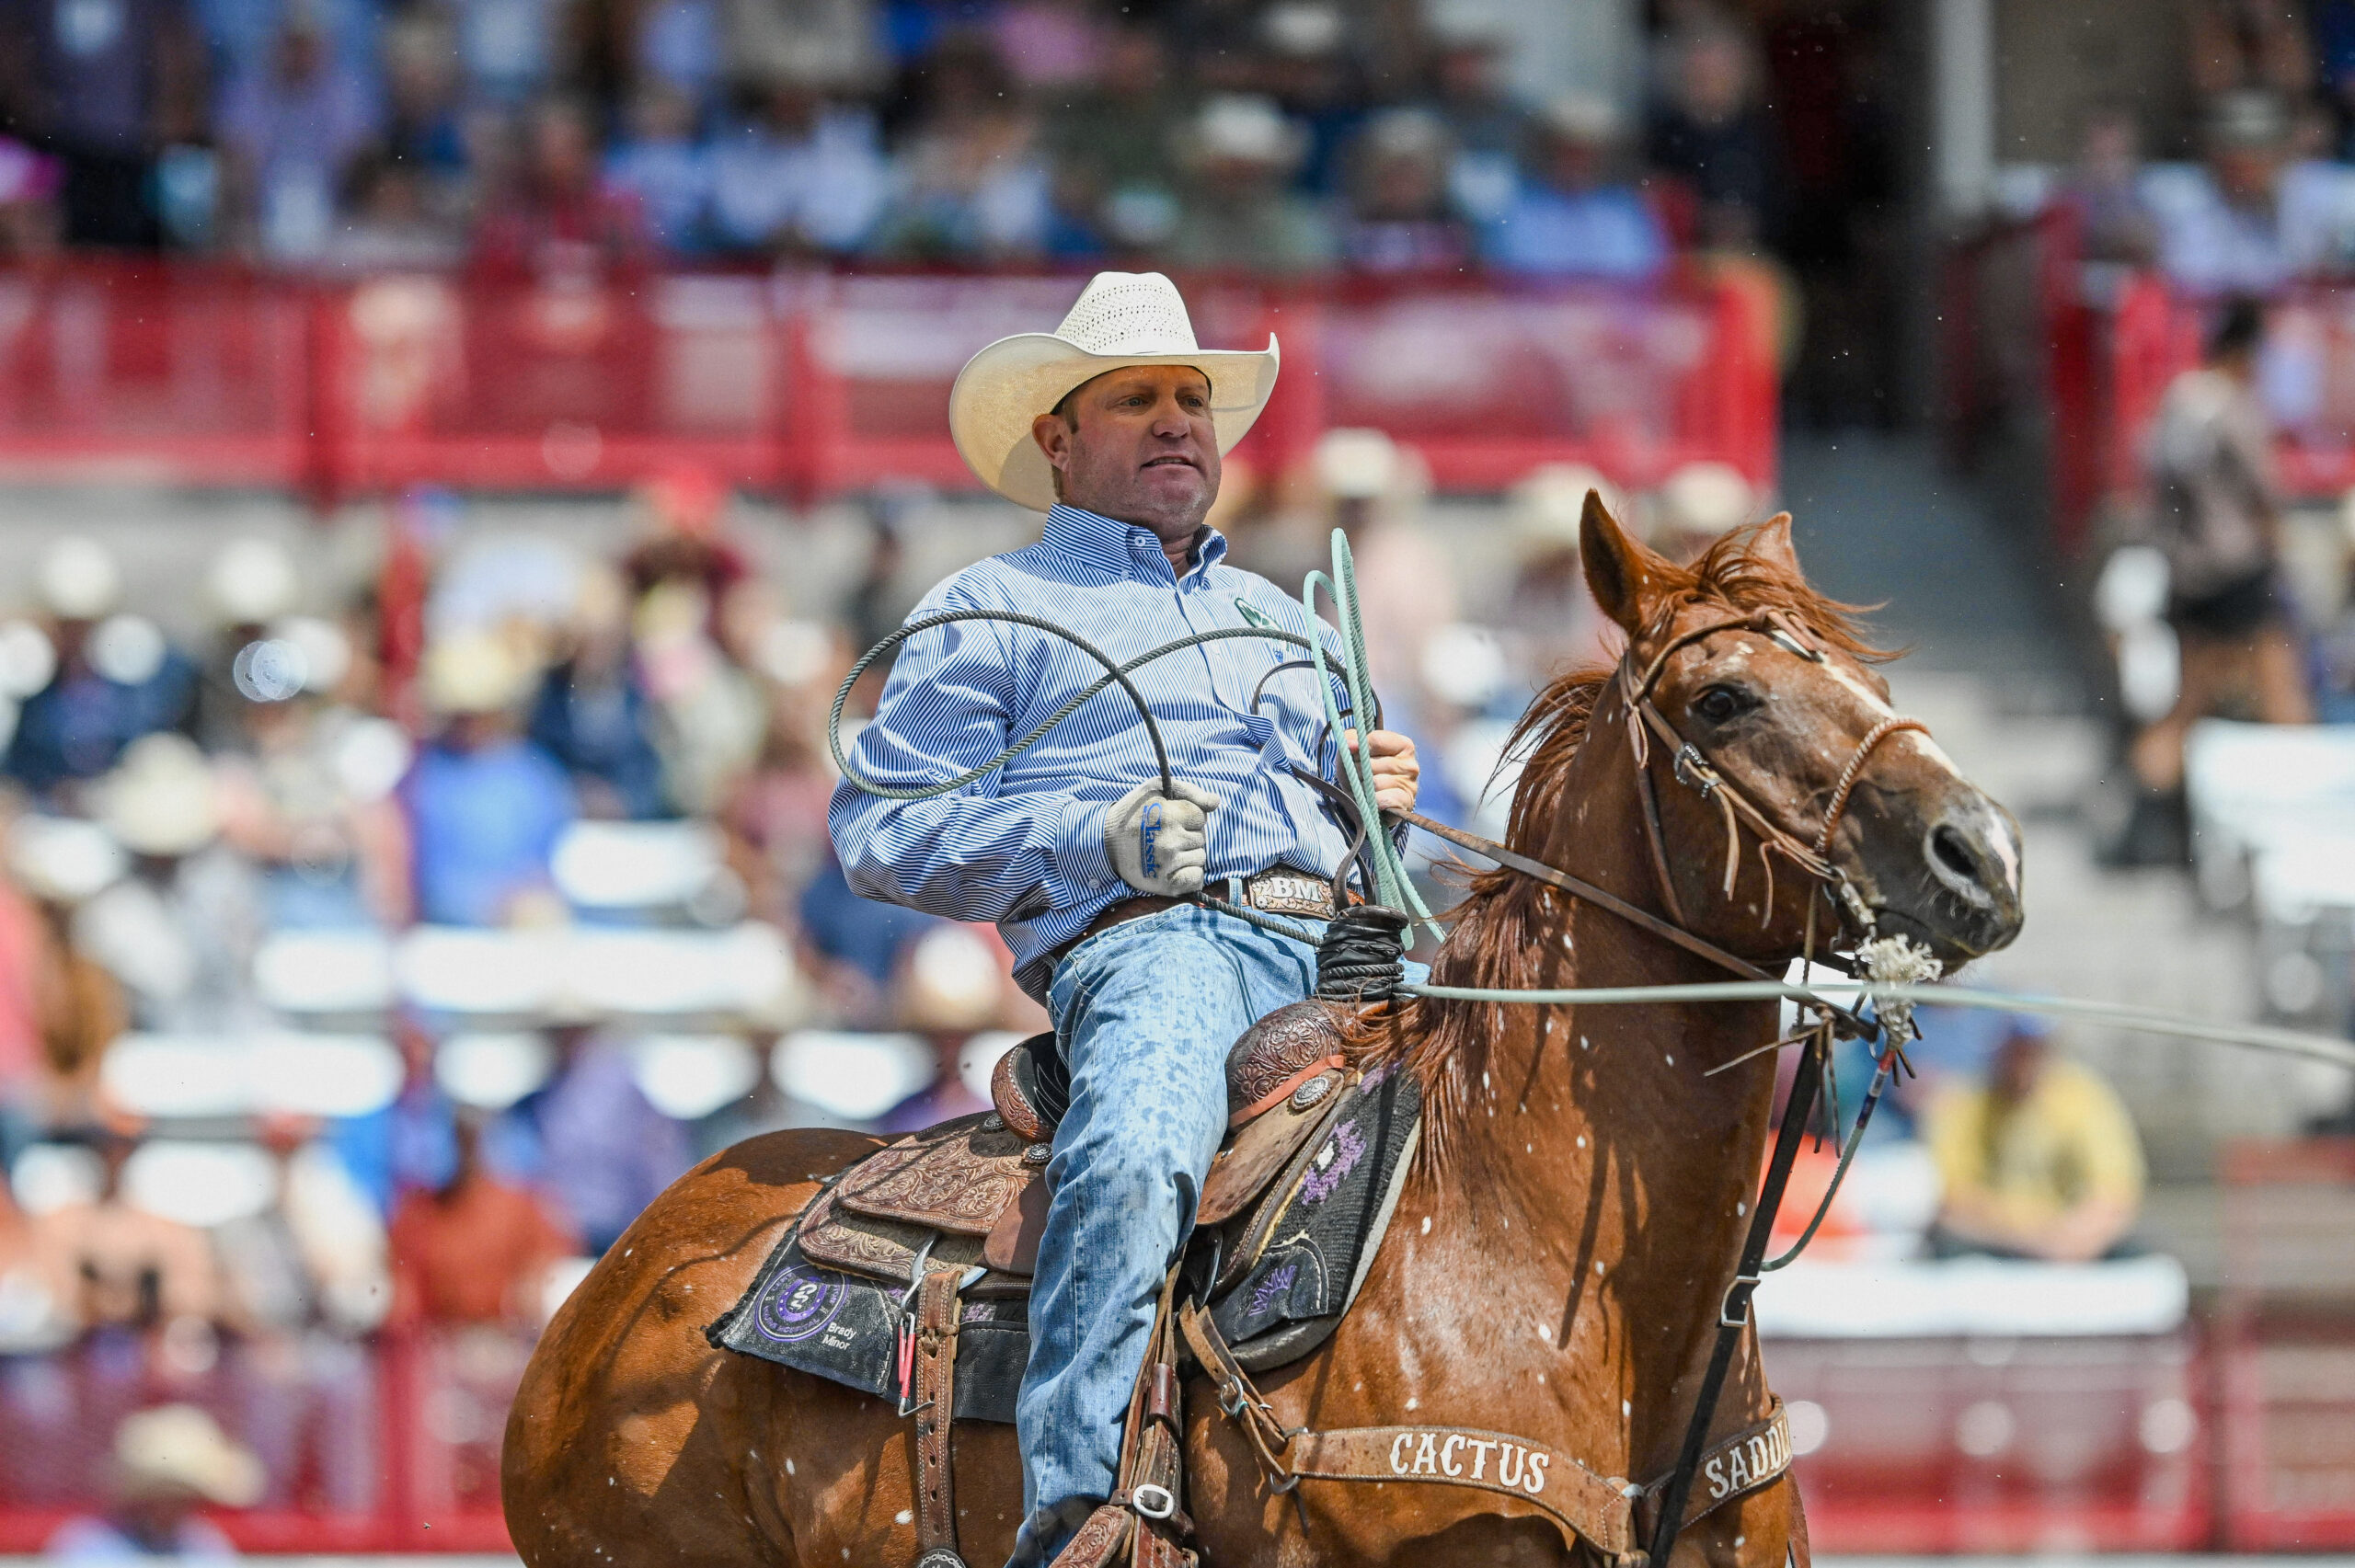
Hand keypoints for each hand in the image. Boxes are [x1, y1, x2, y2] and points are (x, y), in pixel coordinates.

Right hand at [1104, 780, 1221, 895]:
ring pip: (1200, 858)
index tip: (1171, 820)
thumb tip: (1216, 802)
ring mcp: (1167, 864)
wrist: (1105, 843)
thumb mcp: (1156, 789)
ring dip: (1189, 855)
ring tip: (1167, 852)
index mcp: (1167, 815)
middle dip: (1188, 836)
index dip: (1188, 818)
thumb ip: (1190, 791)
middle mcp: (1168, 841)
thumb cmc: (1134, 812)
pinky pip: (1196, 879)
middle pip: (1202, 839)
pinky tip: (1175, 868)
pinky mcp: (1165, 884)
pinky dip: (1191, 875)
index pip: (1201, 817)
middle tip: (1166, 837)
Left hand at [1348, 729, 1419, 815]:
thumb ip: (1350, 740)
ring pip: (1376, 783)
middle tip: (1359, 777)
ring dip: (1363, 788)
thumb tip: (1351, 745)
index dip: (1359, 750)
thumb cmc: (1362, 771)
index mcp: (1403, 745)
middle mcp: (1411, 764)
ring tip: (1365, 789)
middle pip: (1373, 764)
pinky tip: (1372, 801)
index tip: (1354, 756)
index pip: (1376, 741)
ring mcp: (1410, 785)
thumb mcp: (1353, 752)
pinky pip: (1383, 800)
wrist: (1367, 801)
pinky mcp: (1406, 803)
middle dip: (1358, 771)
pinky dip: (1373, 801)